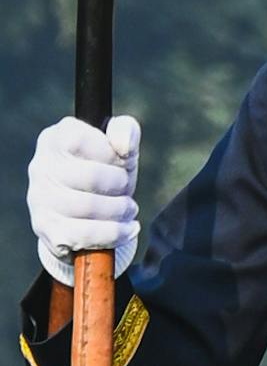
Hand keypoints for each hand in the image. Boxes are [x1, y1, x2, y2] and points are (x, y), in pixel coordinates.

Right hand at [29, 112, 139, 291]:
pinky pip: (86, 234)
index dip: (109, 154)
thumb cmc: (104, 172)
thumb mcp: (118, 148)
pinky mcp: (46, 229)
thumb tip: (122, 144)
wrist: (85, 216)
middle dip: (120, 185)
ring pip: (89, 207)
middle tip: (127, 191)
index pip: (79, 140)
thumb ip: (125, 131)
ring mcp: (39, 199)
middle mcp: (40, 167)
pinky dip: (114, 234)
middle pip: (90, 176)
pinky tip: (127, 229)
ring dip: (120, 211)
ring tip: (128, 210)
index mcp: (54, 139)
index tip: (122, 161)